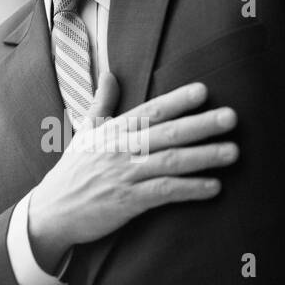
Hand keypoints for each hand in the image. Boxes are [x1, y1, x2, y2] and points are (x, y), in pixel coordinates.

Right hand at [27, 74, 237, 273]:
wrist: (52, 211)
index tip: (202, 91)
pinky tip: (213, 187)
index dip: (177, 100)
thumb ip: (102, 103)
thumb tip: (109, 74)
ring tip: (232, 152)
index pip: (150, 111)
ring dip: (203, 157)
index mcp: (113, 131)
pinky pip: (164, 192)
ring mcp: (124, 175)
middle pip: (166, 133)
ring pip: (169, 162)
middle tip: (231, 117)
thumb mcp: (85, 132)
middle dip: (200, 125)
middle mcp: (120, 150)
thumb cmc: (72, 170)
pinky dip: (189, 189)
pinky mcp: (127, 201)